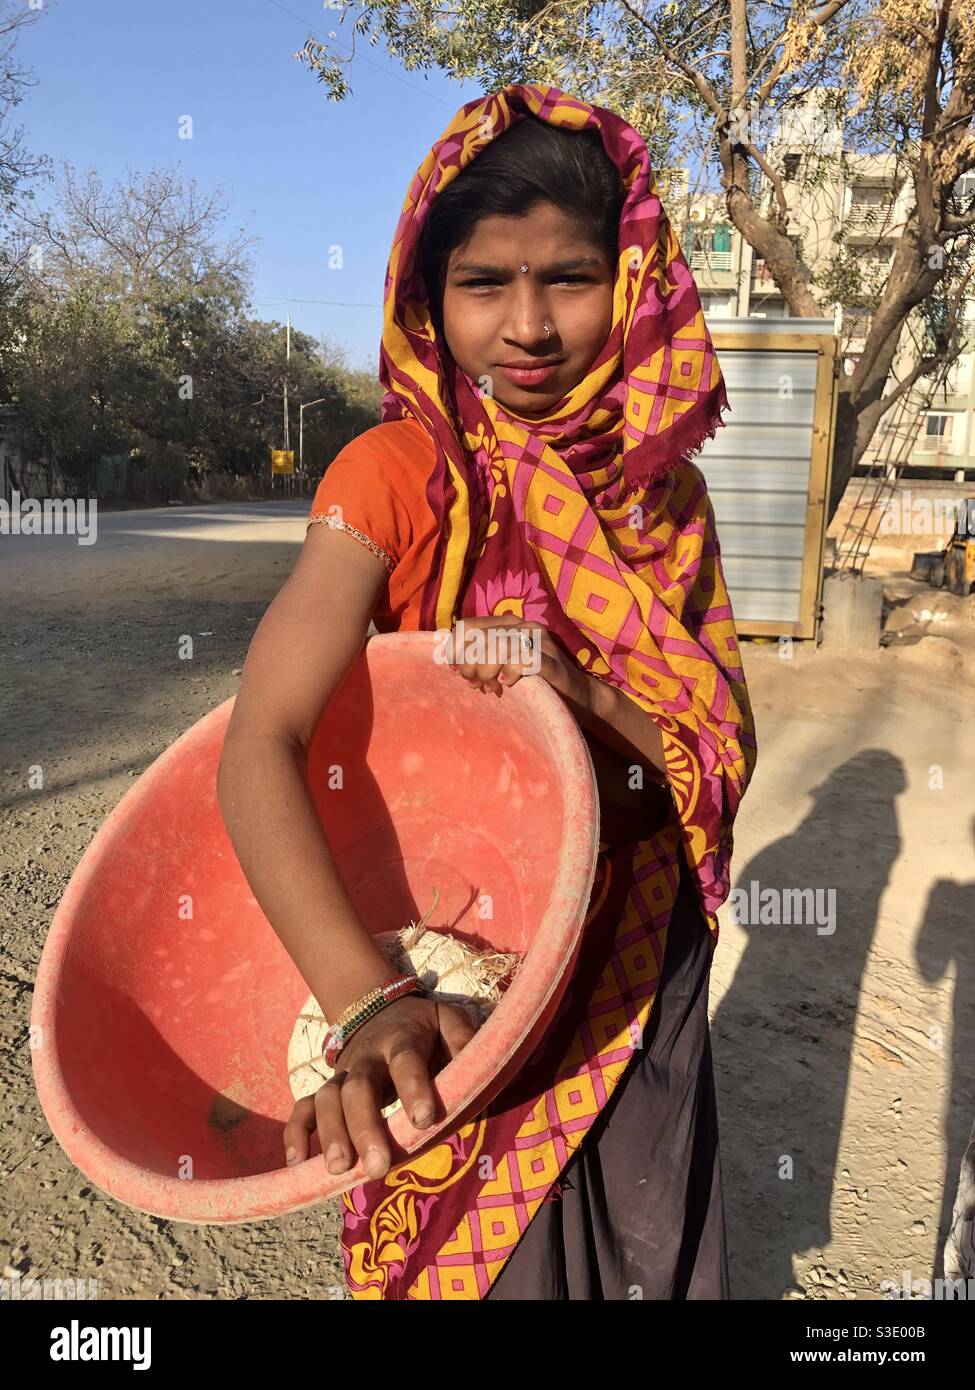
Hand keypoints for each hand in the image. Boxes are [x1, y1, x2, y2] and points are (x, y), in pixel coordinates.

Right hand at [282, 993, 476, 1179]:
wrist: (379, 1008)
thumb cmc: (423, 1027)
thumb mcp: (448, 1020)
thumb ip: (463, 1039)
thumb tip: (481, 1067)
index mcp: (401, 1040)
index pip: (405, 1060)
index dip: (413, 1087)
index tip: (424, 1120)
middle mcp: (366, 1058)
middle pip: (358, 1088)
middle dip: (365, 1127)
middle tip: (379, 1167)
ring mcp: (342, 1073)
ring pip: (328, 1099)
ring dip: (332, 1134)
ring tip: (340, 1171)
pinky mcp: (327, 1088)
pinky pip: (304, 1108)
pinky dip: (296, 1133)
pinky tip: (298, 1164)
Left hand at [446, 614, 594, 714]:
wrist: (578, 697)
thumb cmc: (536, 683)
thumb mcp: (503, 667)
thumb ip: (481, 659)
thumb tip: (450, 662)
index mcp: (509, 625)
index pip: (468, 626)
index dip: (456, 649)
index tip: (457, 671)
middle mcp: (524, 627)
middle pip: (479, 636)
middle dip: (469, 663)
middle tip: (475, 684)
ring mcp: (540, 642)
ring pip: (498, 645)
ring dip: (486, 670)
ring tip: (490, 687)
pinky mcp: (552, 662)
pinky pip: (523, 660)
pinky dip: (510, 673)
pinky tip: (508, 684)